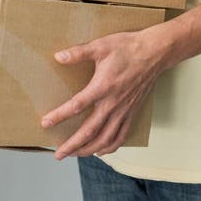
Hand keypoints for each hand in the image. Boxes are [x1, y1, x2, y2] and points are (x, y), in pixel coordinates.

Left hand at [41, 27, 165, 160]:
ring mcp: (124, 110)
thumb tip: (58, 56)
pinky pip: (121, 135)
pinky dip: (111, 147)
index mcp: (103, 86)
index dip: (59, 116)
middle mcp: (113, 103)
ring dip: (89, 150)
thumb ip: (78, 52)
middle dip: (72, 145)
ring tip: (75, 155)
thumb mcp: (101, 45)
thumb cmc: (128, 47)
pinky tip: (101, 150)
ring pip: (105, 138)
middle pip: (90, 131)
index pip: (77, 105)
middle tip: (58, 154)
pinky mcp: (132, 112)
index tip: (45, 124)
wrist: (155, 52)